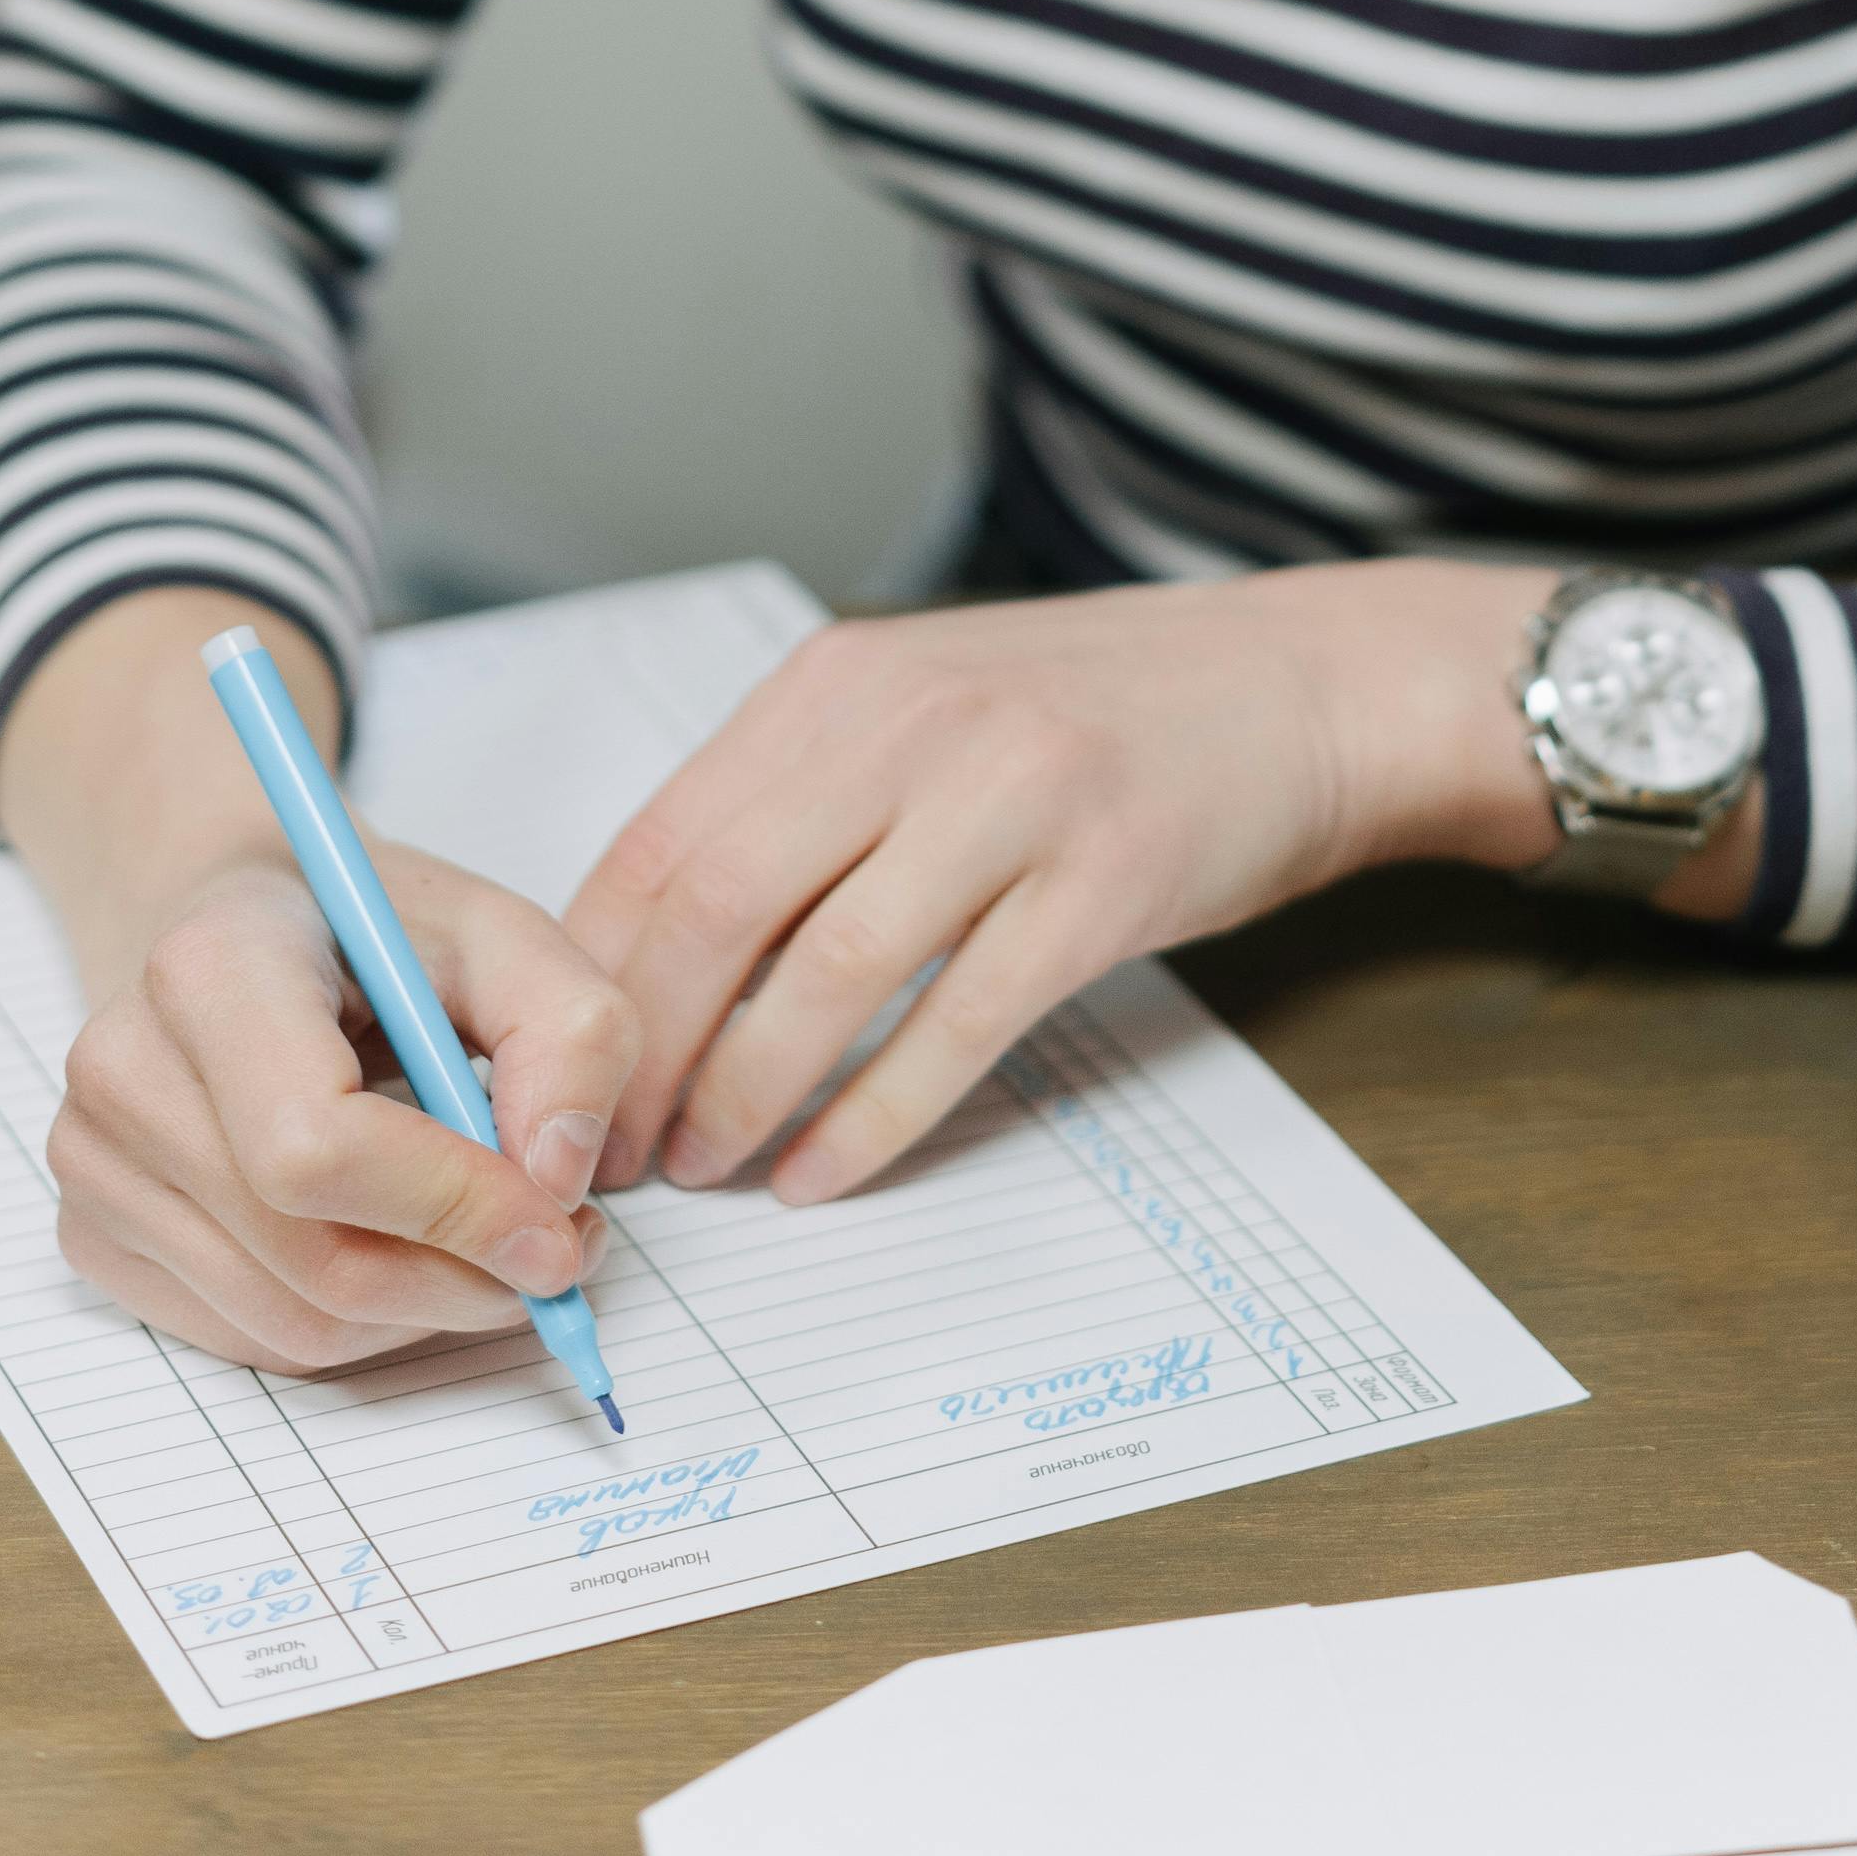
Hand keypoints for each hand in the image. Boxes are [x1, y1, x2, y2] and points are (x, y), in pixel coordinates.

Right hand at [0, 586, 641, 1370]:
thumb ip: (570, 1030)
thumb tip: (558, 1180)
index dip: (451, 1207)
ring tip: (493, 1241)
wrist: (238, 924)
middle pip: (310, 1255)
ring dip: (425, 1311)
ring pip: (291, 1322)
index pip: (315, 1147)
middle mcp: (123, 1069)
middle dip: (463, 1280)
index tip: (562, 1228)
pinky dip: (359, 1325)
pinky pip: (252, 1340)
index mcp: (209, 966)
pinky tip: (402, 1247)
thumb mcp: (500, 931)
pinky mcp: (94, 1233)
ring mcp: (91, 1162)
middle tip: (561, 1254)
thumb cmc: (367, 931)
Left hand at [564, 558, 1558, 1210]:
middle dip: (643, 1050)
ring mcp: (1010, 798)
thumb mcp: (925, 707)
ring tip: (700, 1168)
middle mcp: (912, 723)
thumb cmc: (1098, 714)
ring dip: (740, 1092)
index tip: (558, 1070)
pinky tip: (821, 1172)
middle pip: (716, 909)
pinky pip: (955, 1023)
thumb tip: (655, 950)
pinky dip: (873, 1115)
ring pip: (824, 974)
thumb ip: (802, 797)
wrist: (1298, 684)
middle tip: (609, 1147)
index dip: (591, 975)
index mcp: (842, 683)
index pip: (661, 837)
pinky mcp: (1099, 882)